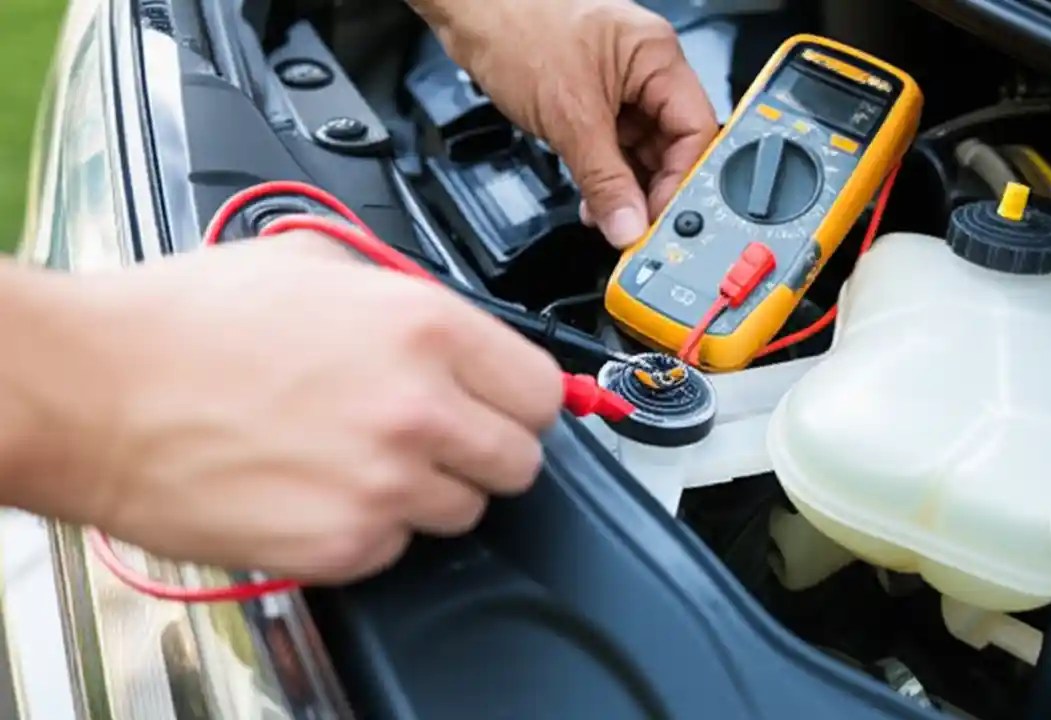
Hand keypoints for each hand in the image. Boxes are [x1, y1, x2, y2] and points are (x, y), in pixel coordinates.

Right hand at [40, 233, 561, 582]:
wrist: (93, 390)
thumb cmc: (187, 322)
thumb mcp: (318, 265)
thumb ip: (407, 297)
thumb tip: (456, 332)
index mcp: (428, 329)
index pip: (542, 391)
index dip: (519, 400)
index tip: (500, 406)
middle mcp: (421, 410)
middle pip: (520, 462)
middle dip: (484, 451)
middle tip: (433, 437)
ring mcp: (385, 485)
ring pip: (465, 512)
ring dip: (427, 493)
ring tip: (357, 459)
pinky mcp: (343, 545)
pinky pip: (397, 549)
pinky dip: (368, 529)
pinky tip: (318, 489)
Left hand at [415, 0, 718, 247]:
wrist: (470, 10)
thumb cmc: (517, 27)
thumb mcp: (569, 117)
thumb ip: (604, 179)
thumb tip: (629, 225)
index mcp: (658, 57)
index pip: (696, 131)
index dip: (683, 181)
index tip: (662, 219)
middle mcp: (645, 69)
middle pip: (672, 145)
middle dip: (653, 190)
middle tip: (636, 227)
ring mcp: (619, 84)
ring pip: (641, 151)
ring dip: (626, 189)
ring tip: (610, 219)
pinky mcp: (591, 98)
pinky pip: (613, 146)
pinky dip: (605, 176)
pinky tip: (594, 200)